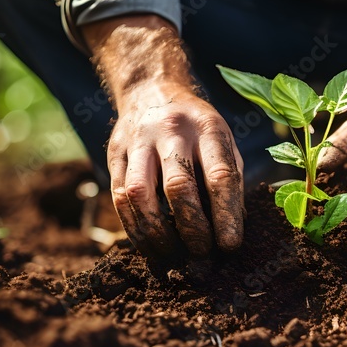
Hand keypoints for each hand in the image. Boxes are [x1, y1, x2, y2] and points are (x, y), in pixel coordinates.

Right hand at [84, 16, 243, 257]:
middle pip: (178, 186)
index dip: (226, 215)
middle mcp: (171, 131)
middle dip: (192, 228)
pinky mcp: (115, 154)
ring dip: (157, 233)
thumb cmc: (198, 128)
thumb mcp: (223, 141)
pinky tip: (149, 244)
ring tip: (172, 255)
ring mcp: (138, 141)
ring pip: (140, 194)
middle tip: (202, 252)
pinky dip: (135, 227)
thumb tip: (231, 230)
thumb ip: (229, 179)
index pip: (220, 176)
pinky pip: (120, 197)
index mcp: (208, 127)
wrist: (152, 91)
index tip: (230, 245)